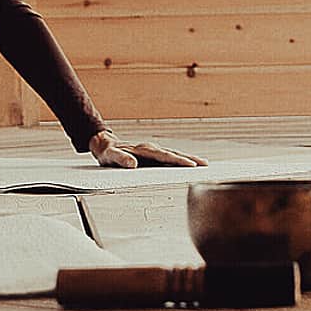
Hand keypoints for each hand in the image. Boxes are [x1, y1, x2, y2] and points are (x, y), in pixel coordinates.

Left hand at [88, 130, 207, 168]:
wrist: (105, 145)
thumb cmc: (108, 152)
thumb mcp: (109, 156)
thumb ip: (119, 159)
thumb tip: (132, 165)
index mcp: (143, 149)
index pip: (164, 156)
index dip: (178, 161)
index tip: (191, 165)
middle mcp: (151, 149)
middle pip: (174, 154)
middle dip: (190, 159)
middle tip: (205, 165)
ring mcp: (154, 151)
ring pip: (174, 154)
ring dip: (189, 159)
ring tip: (204, 165)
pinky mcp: (154, 156)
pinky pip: (170, 158)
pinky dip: (182, 160)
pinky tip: (191, 166)